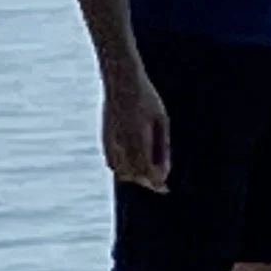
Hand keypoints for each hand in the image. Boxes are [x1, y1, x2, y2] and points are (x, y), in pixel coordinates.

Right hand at [102, 72, 170, 191]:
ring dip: (135, 176)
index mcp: (137, 138)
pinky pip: (112, 163)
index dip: (157, 183)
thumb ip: (162, 148)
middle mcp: (121, 143)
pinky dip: (124, 168)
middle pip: (134, 176)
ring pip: (121, 172)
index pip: (146, 172)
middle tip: (161, 182)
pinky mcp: (104, 139)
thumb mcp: (161, 122)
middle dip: (147, 181)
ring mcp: (109, 142)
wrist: (121, 81)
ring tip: (150, 171)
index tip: (165, 188)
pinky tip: (136, 163)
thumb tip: (163, 172)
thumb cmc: (147, 100)